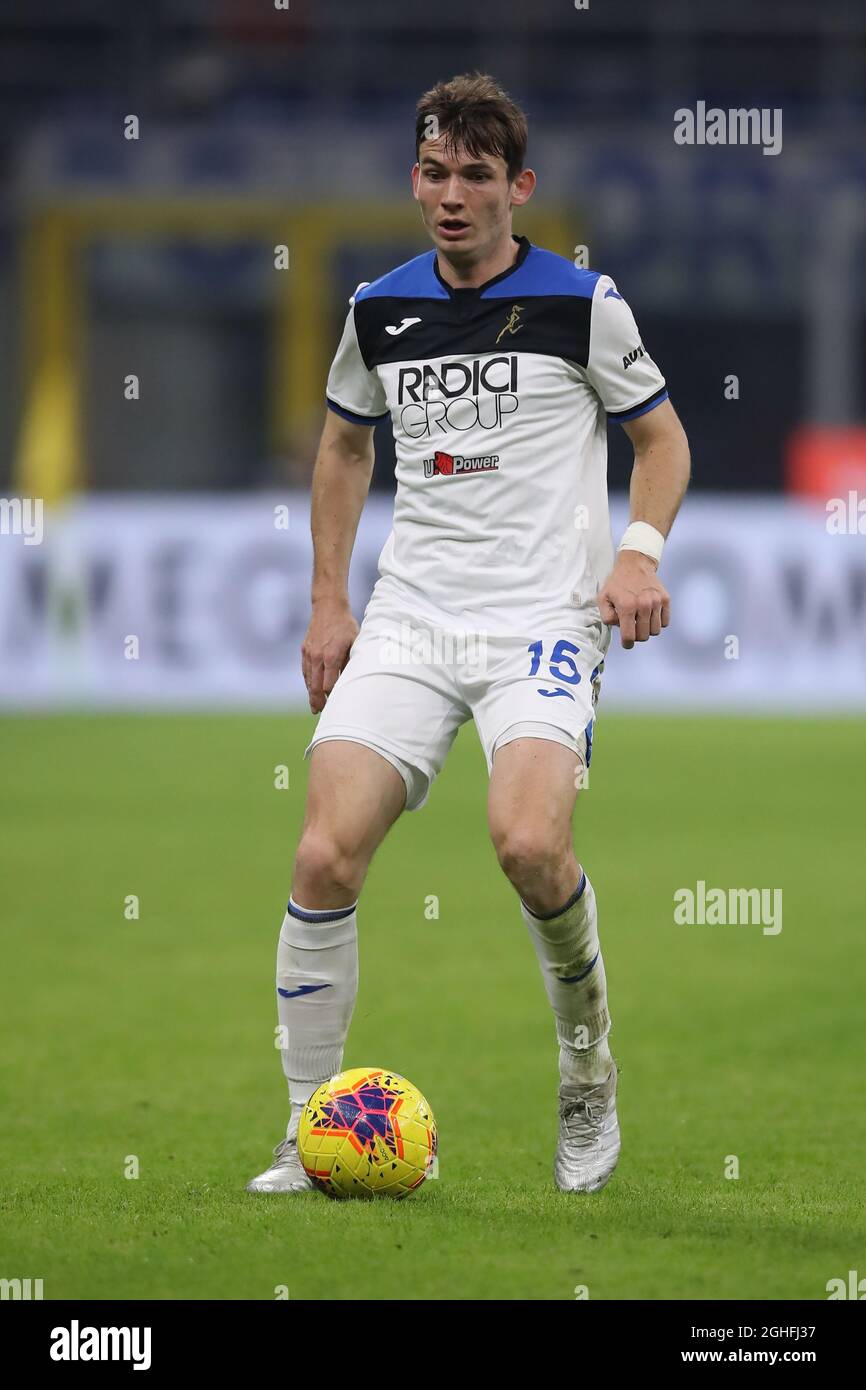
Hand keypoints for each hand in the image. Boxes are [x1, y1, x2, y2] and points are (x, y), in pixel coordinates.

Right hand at [302, 597, 358, 712]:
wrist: (328, 607)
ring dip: (311, 695)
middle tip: (321, 713)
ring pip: (308, 680)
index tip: (336, 705)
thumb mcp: (354, 642)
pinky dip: (308, 682)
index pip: (329, 685)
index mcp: (332, 656)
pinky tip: (311, 690)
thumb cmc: (345, 625)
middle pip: (315, 687)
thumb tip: (353, 680)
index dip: (332, 697)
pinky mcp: (304, 651)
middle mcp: (318, 657)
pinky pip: (305, 671)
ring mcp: (309, 654)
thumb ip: (351, 661)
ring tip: (315, 707)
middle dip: (318, 702)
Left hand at [598, 550, 670, 649]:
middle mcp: (643, 605)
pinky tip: (650, 615)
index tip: (627, 643)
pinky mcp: (665, 599)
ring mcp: (656, 602)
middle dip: (636, 635)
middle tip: (632, 627)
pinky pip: (666, 622)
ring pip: (656, 631)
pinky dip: (658, 622)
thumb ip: (607, 616)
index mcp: (627, 606)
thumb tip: (619, 626)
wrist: (634, 564)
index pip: (630, 636)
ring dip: (648, 629)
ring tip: (641, 620)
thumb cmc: (617, 582)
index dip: (627, 643)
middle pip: (644, 636)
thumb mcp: (603, 598)